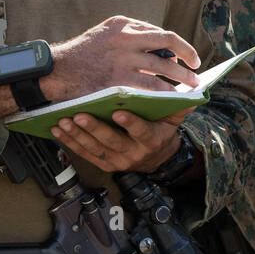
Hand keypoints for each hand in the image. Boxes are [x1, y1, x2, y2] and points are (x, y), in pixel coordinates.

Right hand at [47, 15, 202, 100]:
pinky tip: (174, 98)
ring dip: (182, 76)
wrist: (52, 71)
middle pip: (168, 41)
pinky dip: (166, 92)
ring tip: (192, 85)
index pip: (157, 31)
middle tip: (196, 66)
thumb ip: (126, 38)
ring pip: (164, 66)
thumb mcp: (102, 36)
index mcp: (121, 23)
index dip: (175, 44)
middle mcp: (125, 37)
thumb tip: (157, 51)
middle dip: (187, 54)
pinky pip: (151, 86)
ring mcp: (123, 58)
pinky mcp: (119, 79)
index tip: (184, 53)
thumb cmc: (78, 57)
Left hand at [51, 106, 190, 173]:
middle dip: (95, 128)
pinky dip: (69, 143)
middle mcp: (134, 154)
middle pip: (111, 141)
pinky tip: (59, 130)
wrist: (156, 158)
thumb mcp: (175, 118)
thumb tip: (196, 89)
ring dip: (77, 135)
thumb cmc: (162, 130)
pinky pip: (84, 154)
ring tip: (64, 120)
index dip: (130, 123)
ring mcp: (117, 161)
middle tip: (81, 114)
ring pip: (94, 148)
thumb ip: (181, 104)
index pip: (141, 132)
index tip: (119, 112)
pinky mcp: (104, 164)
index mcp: (152, 140)